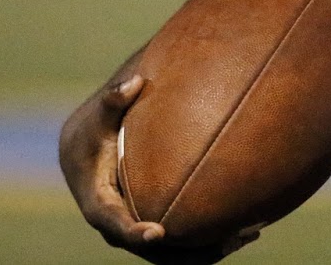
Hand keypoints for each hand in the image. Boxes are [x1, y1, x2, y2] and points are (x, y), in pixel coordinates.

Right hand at [58, 74, 259, 262]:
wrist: (84, 151)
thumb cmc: (94, 130)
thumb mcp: (99, 116)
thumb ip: (113, 100)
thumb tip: (133, 83)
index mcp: (98, 202)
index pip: (113, 223)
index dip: (132, 231)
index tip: (158, 233)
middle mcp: (116, 224)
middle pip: (150, 250)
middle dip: (186, 252)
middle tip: (226, 242)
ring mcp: (134, 228)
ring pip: (169, 253)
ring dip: (206, 251)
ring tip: (247, 236)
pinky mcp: (150, 223)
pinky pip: (180, 241)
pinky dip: (208, 240)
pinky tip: (245, 228)